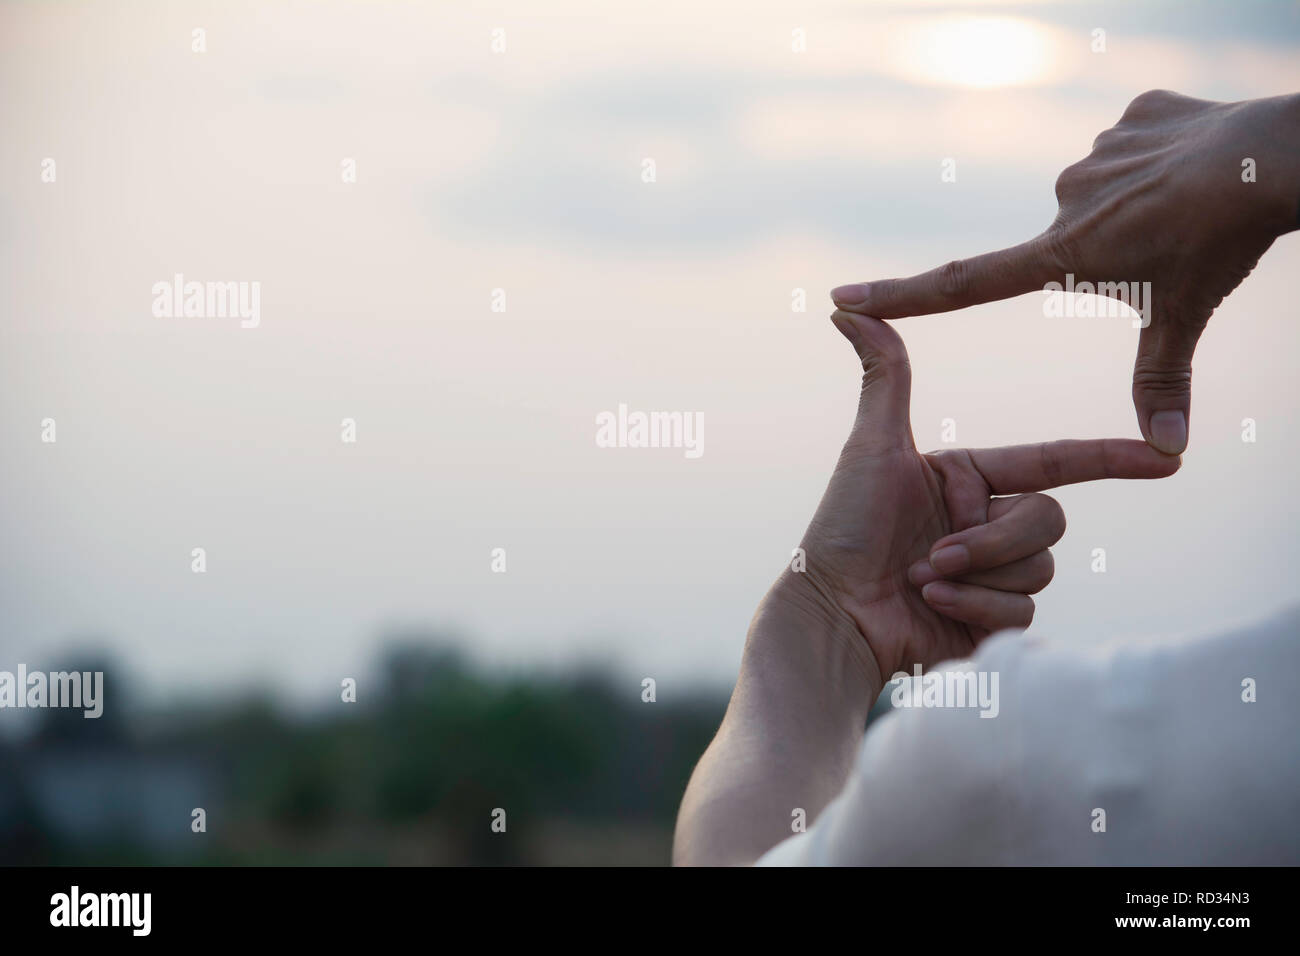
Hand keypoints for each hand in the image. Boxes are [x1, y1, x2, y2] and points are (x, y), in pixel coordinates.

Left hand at [774, 310, 1180, 681]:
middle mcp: (985, 522)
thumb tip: (846, 307)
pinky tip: (931, 606)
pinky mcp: (992, 619)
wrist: (833, 615)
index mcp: (968, 478)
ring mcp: (991, 573)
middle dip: (995, 539)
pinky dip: (974, 608)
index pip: (1052, 462)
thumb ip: (883, 376)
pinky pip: (1021, 609)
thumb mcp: (872, 448)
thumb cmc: (843, 530)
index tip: (1165, 457)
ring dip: (979, 573)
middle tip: (937, 553)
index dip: (1109, 459)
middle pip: (1049, 520)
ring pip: (1040, 567)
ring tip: (924, 579)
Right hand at [831, 90, 1299, 455]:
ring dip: (1142, 204)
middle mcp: (1066, 200)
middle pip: (1078, 238)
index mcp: (1066, 253)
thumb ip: (1163, 378)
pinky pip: (1137, 146)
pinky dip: (1164, 162)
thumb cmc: (1223, 240)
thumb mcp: (1186, 313)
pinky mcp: (1131, 115)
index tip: (843, 296)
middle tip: (1169, 245)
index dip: (902, 296)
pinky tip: (1196, 166)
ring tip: (1190, 206)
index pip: (964, 284)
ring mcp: (1096, 153)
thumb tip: (1167, 452)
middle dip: (1117, 246)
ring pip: (1110, 190)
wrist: (1275, 154)